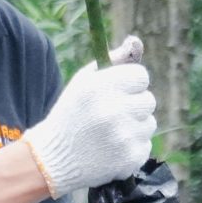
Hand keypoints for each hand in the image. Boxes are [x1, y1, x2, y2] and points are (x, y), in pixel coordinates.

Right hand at [23, 36, 156, 197]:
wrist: (52, 160)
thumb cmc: (70, 115)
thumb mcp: (82, 82)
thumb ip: (111, 60)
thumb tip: (136, 41)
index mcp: (100, 88)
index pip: (141, 76)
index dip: (131, 84)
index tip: (119, 92)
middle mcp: (113, 111)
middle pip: (149, 100)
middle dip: (134, 105)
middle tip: (113, 114)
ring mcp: (124, 137)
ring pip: (149, 123)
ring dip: (134, 126)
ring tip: (109, 134)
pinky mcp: (131, 158)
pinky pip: (145, 145)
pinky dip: (132, 147)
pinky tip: (111, 149)